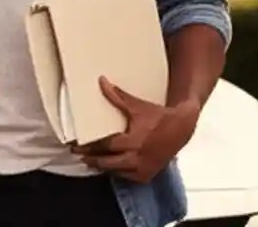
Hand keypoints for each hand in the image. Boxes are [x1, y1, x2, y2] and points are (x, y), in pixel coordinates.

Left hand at [70, 76, 199, 183]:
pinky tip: (108, 166)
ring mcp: (143, 169)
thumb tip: (102, 82)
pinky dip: (116, 171)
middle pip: (106, 163)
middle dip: (91, 159)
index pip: (105, 146)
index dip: (88, 147)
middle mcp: (138, 158)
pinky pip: (126, 177)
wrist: (182, 129)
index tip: (75, 146)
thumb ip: (117, 97)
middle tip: (78, 154)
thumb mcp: (137, 106)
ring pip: (115, 172)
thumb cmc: (158, 116)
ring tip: (89, 160)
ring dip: (102, 166)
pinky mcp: (147, 175)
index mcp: (134, 141)